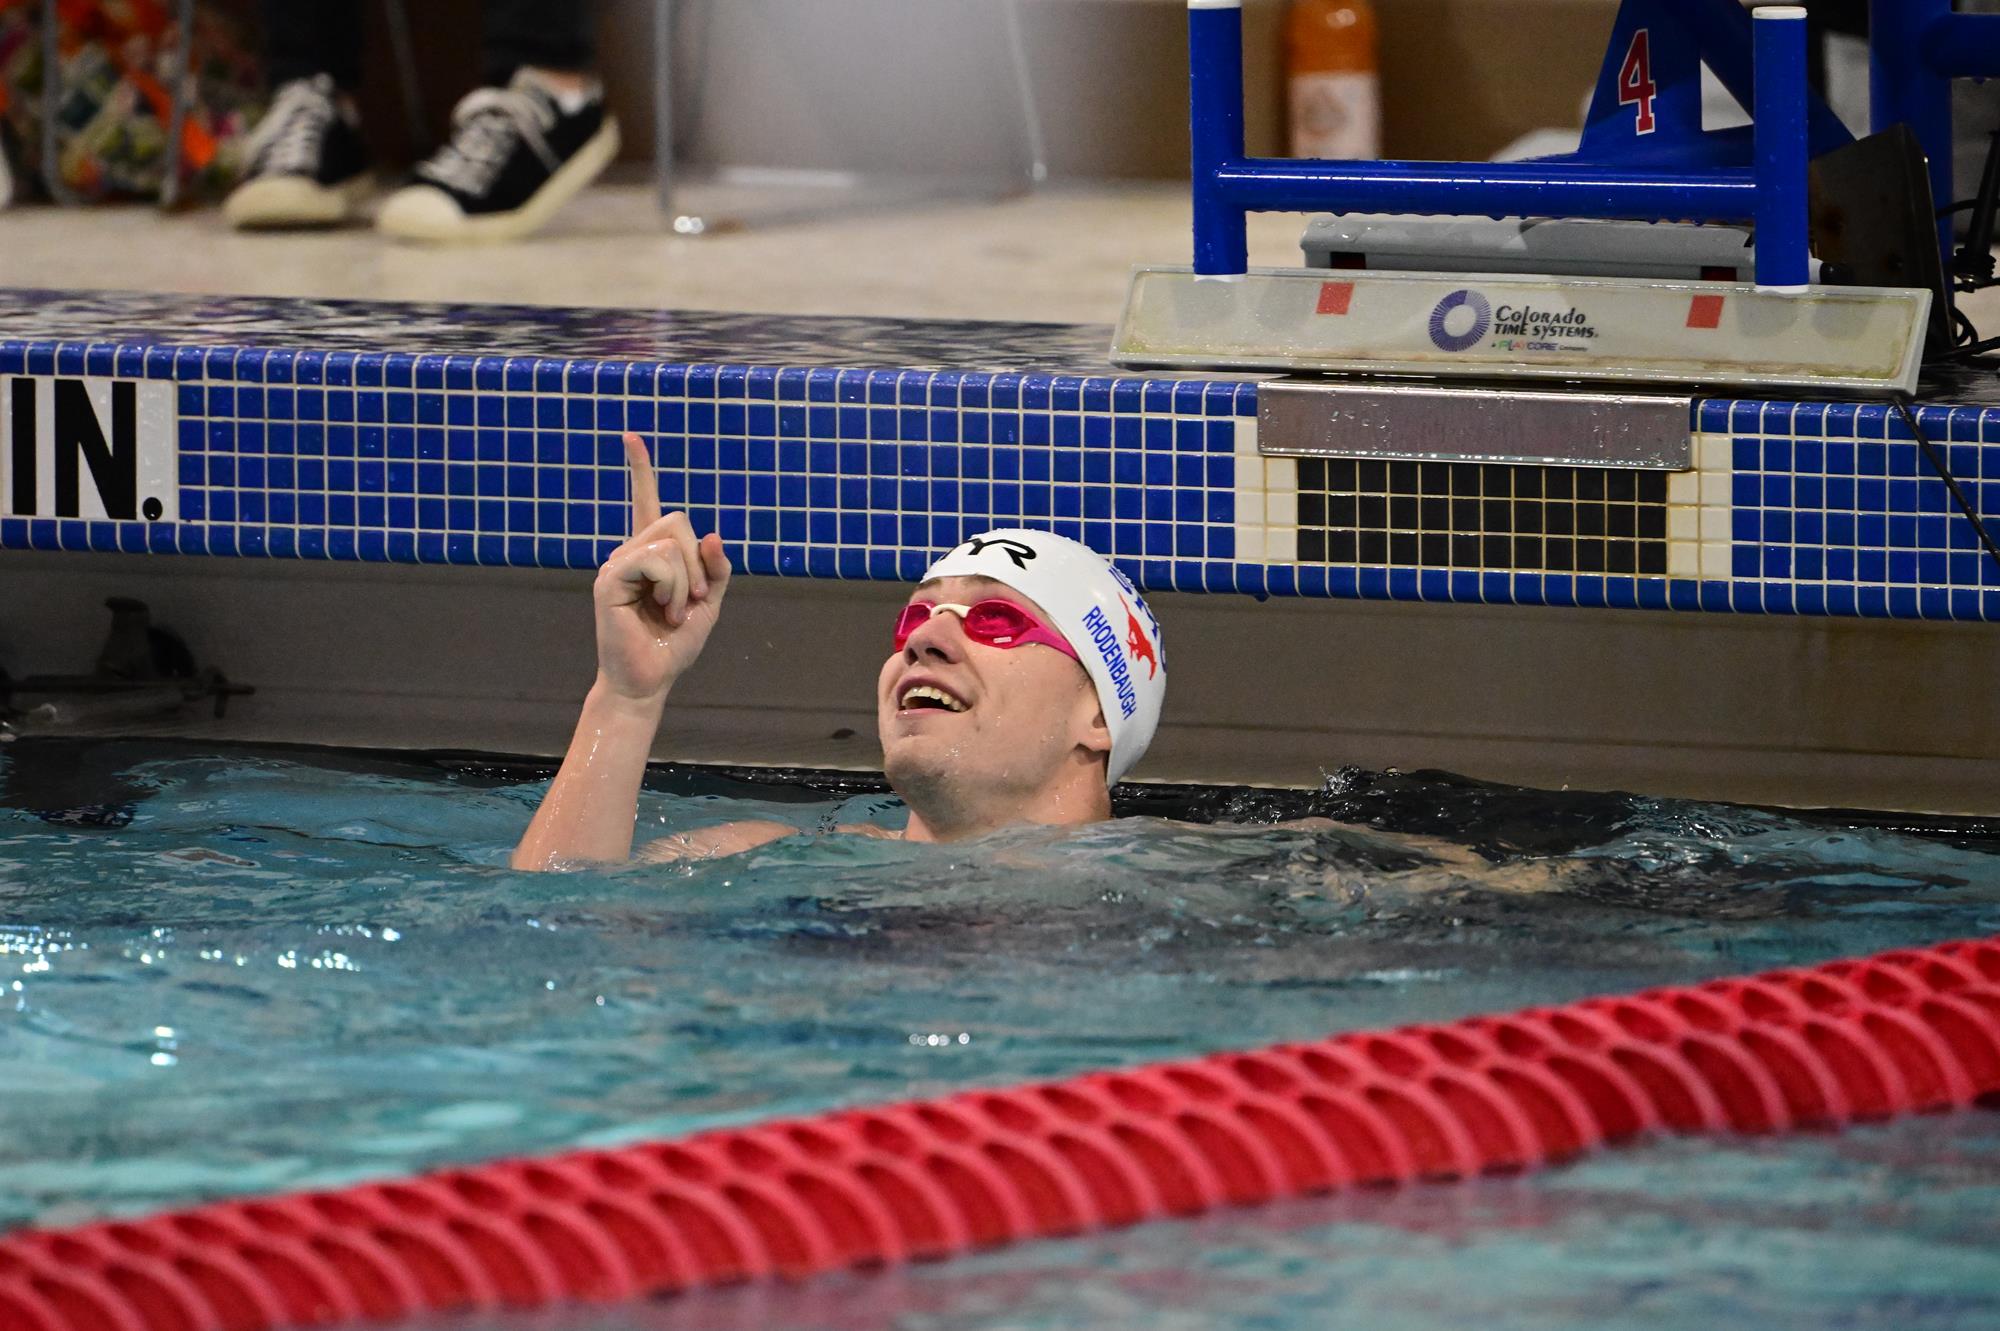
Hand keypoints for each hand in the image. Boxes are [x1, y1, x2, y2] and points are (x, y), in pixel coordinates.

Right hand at [593, 432, 731, 703]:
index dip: (641, 471)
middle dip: (697, 564)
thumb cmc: (674, 644)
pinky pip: (658, 561)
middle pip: (677, 522)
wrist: (650, 679)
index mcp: (650, 555)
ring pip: (671, 542)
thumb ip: (715, 569)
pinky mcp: (611, 579)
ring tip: (673, 612)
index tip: (631, 437)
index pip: (646, 504)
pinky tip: (663, 612)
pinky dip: (673, 588)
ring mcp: (617, 564)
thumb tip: (711, 535)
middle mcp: (629, 553)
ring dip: (686, 583)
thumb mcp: (709, 603)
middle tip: (691, 601)